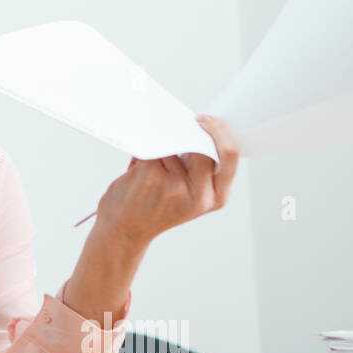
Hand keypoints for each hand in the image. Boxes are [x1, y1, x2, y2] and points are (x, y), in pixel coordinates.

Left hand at [93, 114, 238, 248]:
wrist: (123, 233)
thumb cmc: (154, 209)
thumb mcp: (189, 197)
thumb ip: (198, 169)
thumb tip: (192, 127)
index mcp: (215, 197)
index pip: (229, 156)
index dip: (220, 132)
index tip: (204, 120)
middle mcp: (199, 194)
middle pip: (201, 144)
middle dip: (188, 132)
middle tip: (178, 126)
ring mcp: (175, 185)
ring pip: (173, 144)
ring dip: (160, 145)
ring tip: (150, 166)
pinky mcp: (151, 176)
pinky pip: (152, 147)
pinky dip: (143, 150)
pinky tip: (137, 167)